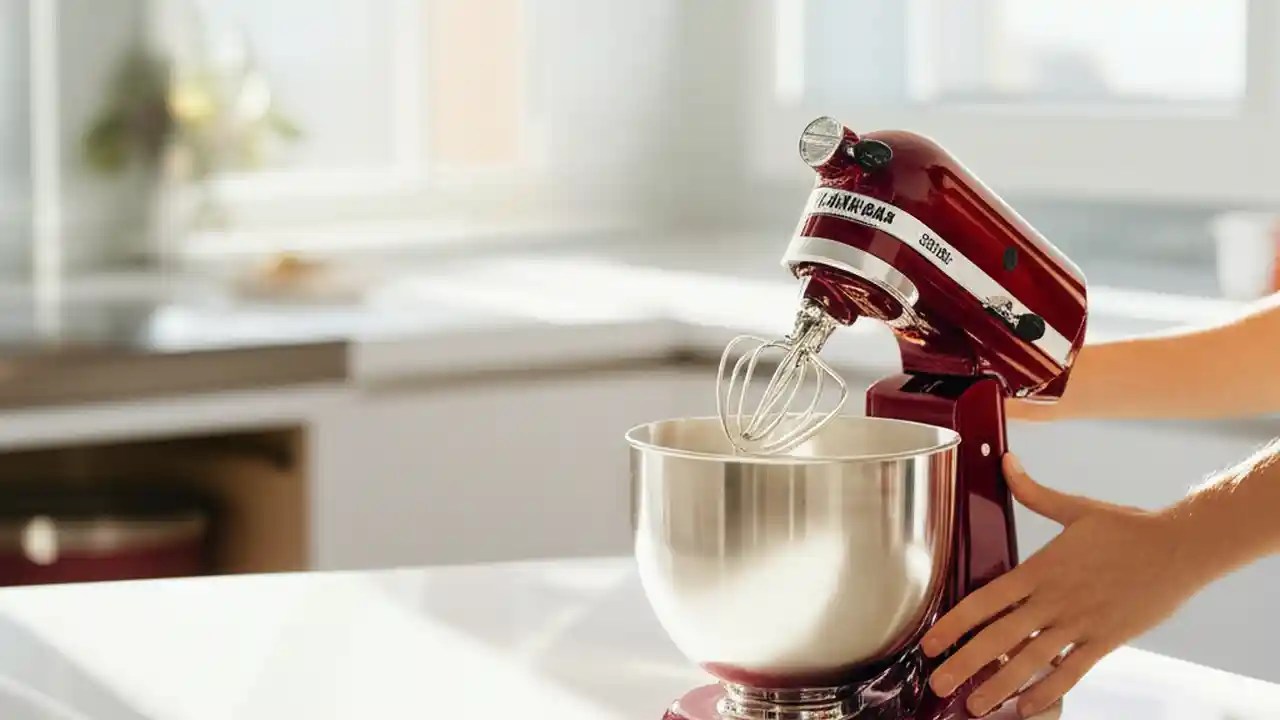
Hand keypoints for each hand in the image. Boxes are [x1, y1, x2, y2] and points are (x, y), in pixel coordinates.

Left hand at [920, 454, 1209, 717]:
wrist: (1180, 547)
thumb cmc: (1127, 527)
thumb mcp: (1075, 508)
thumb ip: (1033, 492)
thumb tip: (1005, 462)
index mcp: (1040, 569)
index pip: (984, 600)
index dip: (953, 624)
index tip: (930, 643)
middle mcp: (1054, 599)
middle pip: (999, 638)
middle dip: (965, 663)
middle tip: (938, 684)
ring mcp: (1080, 623)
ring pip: (1031, 661)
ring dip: (999, 686)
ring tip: (974, 706)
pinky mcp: (1106, 640)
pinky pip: (1071, 671)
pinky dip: (1047, 691)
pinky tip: (1026, 707)